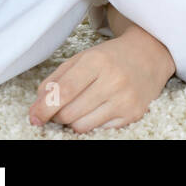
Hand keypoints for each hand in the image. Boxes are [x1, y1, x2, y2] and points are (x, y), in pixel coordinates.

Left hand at [29, 26, 174, 132]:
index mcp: (97, 61)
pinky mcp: (134, 113)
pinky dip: (92, 123)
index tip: (34, 117)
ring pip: (81, 126)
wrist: (152, 54)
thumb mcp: (83, 58)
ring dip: (73, 121)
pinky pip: (99, 131)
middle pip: (69, 113)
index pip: (62, 93)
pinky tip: (97, 110)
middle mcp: (114, 80)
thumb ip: (56, 79)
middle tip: (60, 109)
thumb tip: (37, 107)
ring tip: (79, 109)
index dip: (43, 109)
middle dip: (57, 115)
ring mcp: (125, 99)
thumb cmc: (112, 56)